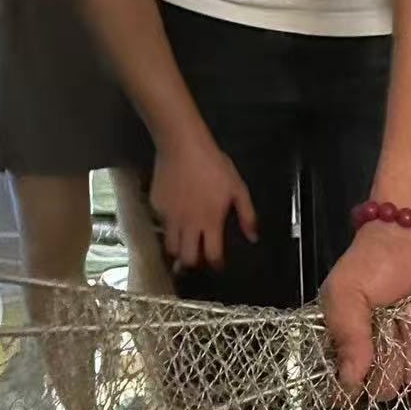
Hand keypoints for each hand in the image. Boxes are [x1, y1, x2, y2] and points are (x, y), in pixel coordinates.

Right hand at [149, 134, 257, 269]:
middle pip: (187, 259)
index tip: (218, 263)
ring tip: (185, 243)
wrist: (182, 145)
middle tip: (199, 255)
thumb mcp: (238, 188)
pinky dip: (168, 228)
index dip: (216, 264)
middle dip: (194, 262)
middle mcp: (188, 225)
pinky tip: (176, 219)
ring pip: (170, 247)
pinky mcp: (156, 207)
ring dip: (179, 250)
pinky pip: (161, 226)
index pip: (211, 256)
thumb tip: (253, 237)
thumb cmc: (213, 165)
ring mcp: (169, 217)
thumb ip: (247, 215)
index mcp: (210, 222)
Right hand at [321, 221, 410, 408]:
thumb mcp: (346, 291)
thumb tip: (350, 381)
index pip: (362, 394)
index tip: (382, 346)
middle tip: (405, 319)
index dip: (375, 376)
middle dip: (404, 354)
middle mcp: (384, 366)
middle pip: (397, 394)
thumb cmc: (376, 262)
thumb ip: (346, 334)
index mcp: (353, 355)